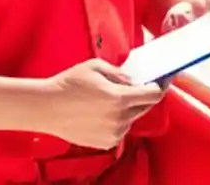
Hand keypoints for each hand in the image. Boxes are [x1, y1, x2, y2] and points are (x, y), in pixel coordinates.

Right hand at [40, 59, 165, 149]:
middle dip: (142, 96)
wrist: (47, 107)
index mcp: (119, 98)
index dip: (159, 86)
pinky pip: (119, 130)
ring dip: (126, 109)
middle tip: (134, 87)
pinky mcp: (105, 143)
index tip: (161, 82)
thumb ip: (120, 74)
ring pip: (130, 119)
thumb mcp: (96, 67)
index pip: (153, 95)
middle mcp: (119, 119)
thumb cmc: (68, 85)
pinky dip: (115, 121)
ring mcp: (113, 133)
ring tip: (105, 100)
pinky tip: (98, 112)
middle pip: (144, 107)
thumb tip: (134, 81)